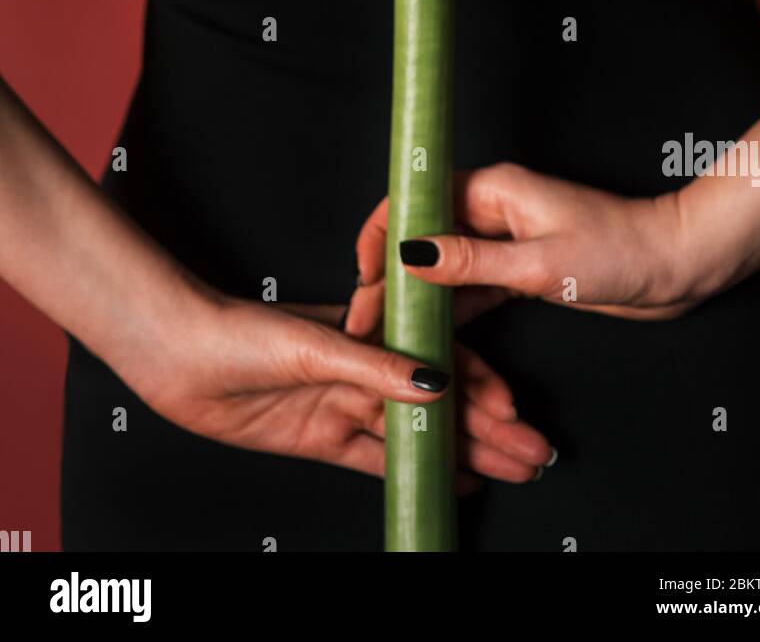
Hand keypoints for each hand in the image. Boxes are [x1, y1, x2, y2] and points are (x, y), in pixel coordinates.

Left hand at [119, 285, 553, 485]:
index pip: (440, 360)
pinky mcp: (319, 437)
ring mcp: (342, 405)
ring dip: (464, 451)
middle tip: (532, 453)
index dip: (480, 386)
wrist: (177, 354)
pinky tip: (454, 480)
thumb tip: (436, 384)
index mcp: (368, 332)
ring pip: (416, 434)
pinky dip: (416, 471)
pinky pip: (377, 460)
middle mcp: (362, 369)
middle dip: (489, 427)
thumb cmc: (239, 329)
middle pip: (438, 403)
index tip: (514, 409)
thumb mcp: (315, 343)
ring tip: (511, 469)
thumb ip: (377, 367)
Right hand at [348, 162, 694, 330]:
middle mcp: (493, 209)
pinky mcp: (521, 270)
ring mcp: (506, 240)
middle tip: (365, 317)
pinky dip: (450, 309)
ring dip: (417, 296)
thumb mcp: (539, 262)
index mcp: (493, 188)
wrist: (675, 266)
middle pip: (425, 236)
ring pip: (445, 266)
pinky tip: (427, 335)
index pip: (417, 200)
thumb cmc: (619, 251)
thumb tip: (409, 253)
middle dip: (391, 274)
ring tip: (386, 332)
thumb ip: (470, 261)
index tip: (361, 271)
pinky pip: (472, 287)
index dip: (382, 232)